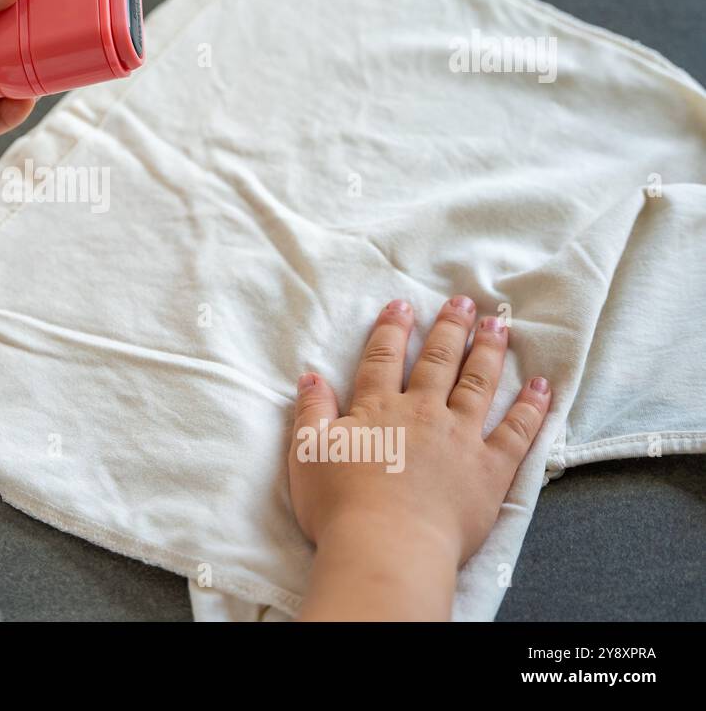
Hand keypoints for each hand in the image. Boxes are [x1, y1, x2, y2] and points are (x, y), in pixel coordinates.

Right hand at [289, 296, 551, 619]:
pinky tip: (542, 387)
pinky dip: (531, 407)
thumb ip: (311, 412)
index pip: (384, 358)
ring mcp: (460, 438)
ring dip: (489, 351)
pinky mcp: (489, 470)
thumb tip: (311, 376)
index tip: (402, 306)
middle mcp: (422, 413)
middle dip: (450, 328)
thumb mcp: (308, 454)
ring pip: (478, 384)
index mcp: (377, 409)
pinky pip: (516, 431)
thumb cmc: (340, 506)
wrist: (387, 548)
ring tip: (498, 326)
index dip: (392, 329)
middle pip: (438, 361)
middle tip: (463, 303)